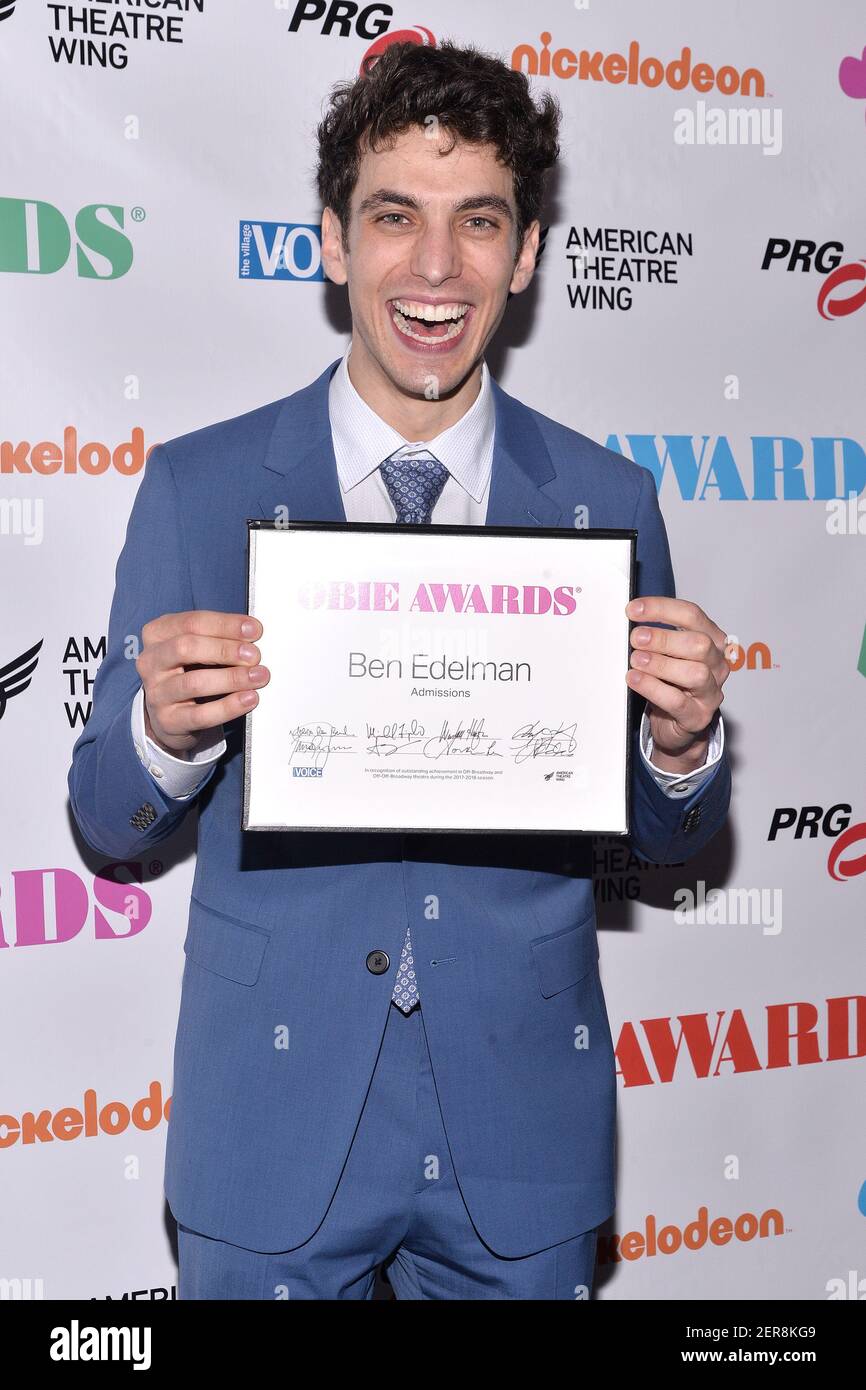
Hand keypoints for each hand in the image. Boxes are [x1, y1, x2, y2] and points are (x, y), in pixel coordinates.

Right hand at [135, 611, 269, 754]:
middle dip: (225, 650)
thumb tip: (253, 633)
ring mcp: (156, 692)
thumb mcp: (198, 648)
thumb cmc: (189, 672)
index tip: (254, 630)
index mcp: (157, 634)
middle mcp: (150, 661)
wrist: (172, 715)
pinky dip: (229, 706)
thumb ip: (220, 638)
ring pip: (194, 682)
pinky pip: (200, 715)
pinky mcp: (168, 720)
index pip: (191, 622)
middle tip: (254, 656)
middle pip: (186, 648)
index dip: (225, 625)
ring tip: (258, 677)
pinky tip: (249, 699)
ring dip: (232, 678)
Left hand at [624, 597, 730, 772]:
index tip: (633, 610)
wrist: (678, 724)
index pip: (692, 615)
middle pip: (699, 643)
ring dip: (661, 664)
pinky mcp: (698, 716)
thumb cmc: (673, 682)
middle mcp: (717, 664)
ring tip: (636, 660)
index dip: (661, 609)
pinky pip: (677, 701)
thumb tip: (630, 620)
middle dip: (664, 638)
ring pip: (695, 673)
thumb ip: (656, 636)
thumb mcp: (667, 653)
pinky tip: (634, 679)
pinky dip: (652, 687)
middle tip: (636, 638)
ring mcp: (711, 692)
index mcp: (712, 640)